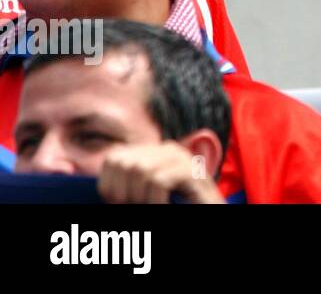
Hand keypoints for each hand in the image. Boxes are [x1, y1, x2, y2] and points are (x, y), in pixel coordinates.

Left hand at [97, 143, 224, 204]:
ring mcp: (182, 158)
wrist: (207, 215)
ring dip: (140, 198)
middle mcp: (166, 150)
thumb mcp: (141, 197)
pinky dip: (154, 200)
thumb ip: (120, 188)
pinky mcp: (192, 171)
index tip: (120, 206)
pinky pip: (159, 180)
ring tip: (151, 208)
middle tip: (135, 209)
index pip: (114, 158)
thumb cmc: (172, 209)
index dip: (109, 186)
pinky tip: (163, 207)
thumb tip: (68, 172)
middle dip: (122, 193)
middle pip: (125, 162)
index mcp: (152, 153)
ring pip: (140, 170)